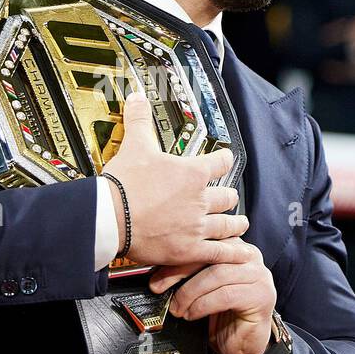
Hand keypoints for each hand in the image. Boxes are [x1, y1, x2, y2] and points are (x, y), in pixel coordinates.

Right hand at [101, 91, 249, 265]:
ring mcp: (196, 226)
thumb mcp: (135, 145)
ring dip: (235, 224)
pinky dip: (234, 254)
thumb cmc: (123, 185)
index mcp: (192, 173)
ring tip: (240, 224)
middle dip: (228, 196)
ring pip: (227, 225)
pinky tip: (244, 255)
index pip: (220, 162)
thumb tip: (137, 98)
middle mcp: (199, 199)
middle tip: (229, 197)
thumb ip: (139, 120)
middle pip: (227, 196)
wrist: (110, 216)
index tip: (225, 159)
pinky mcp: (189, 250)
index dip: (224, 159)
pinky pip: (219, 252)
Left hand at [148, 237, 275, 353]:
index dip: (178, 256)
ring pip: (217, 274)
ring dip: (190, 292)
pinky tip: (192, 314)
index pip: (204, 243)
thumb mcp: (202, 288)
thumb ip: (191, 273)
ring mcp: (258, 276)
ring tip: (177, 307)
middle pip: (210, 255)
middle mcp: (249, 257)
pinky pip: (226, 295)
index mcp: (234, 247)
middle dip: (180, 272)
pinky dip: (203, 304)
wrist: (243, 345)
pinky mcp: (261, 296)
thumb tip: (160, 271)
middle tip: (159, 288)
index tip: (156, 272)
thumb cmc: (223, 315)